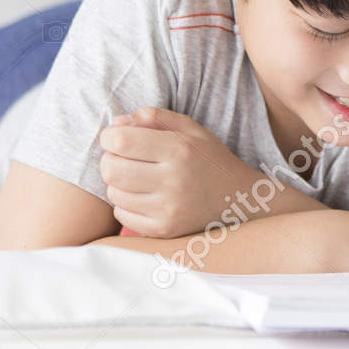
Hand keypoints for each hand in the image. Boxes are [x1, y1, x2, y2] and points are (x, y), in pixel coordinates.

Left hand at [98, 107, 260, 237]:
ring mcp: (169, 209)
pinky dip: (125, 204)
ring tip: (135, 177)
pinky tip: (143, 196)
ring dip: (117, 183)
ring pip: (114, 193)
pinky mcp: (164, 230)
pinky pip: (122, 216)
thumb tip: (115, 124)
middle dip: (109, 159)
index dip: (110, 136)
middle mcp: (174, 181)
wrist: (239, 199)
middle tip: (122, 157)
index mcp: (180, 150)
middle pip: (111, 169)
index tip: (116, 137)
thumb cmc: (209, 159)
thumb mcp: (190, 129)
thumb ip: (153, 117)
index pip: (121, 141)